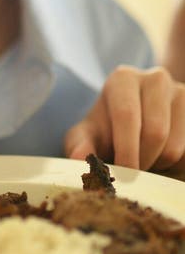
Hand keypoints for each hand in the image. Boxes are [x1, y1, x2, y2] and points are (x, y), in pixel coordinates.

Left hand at [64, 66, 184, 171]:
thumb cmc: (107, 130)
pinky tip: (163, 158)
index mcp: (123, 79)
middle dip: (142, 162)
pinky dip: (176, 166)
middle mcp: (156, 78)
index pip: (127, 116)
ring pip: (175, 147)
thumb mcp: (87, 136)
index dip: (126, 151)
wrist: (136, 124)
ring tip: (146, 160)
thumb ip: (80, 145)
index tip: (124, 174)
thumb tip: (79, 157)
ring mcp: (182, 92)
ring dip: (160, 165)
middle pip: (155, 133)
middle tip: (132, 173)